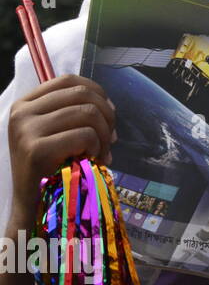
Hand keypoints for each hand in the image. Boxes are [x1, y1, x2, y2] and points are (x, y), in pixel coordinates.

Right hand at [7, 75, 116, 231]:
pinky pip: (85, 134)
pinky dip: (96, 147)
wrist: (32, 204)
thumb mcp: (57, 132)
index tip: (108, 112)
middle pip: (82, 94)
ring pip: (88, 113)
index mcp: (26, 104)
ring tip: (100, 152)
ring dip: (104, 134)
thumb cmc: (51, 167)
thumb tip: (110, 106)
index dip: (96, 92)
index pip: (69, 80)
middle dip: (107, 115)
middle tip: (109, 138)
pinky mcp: (36, 149)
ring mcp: (26, 130)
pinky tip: (90, 160)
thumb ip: (77, 113)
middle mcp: (22, 112)